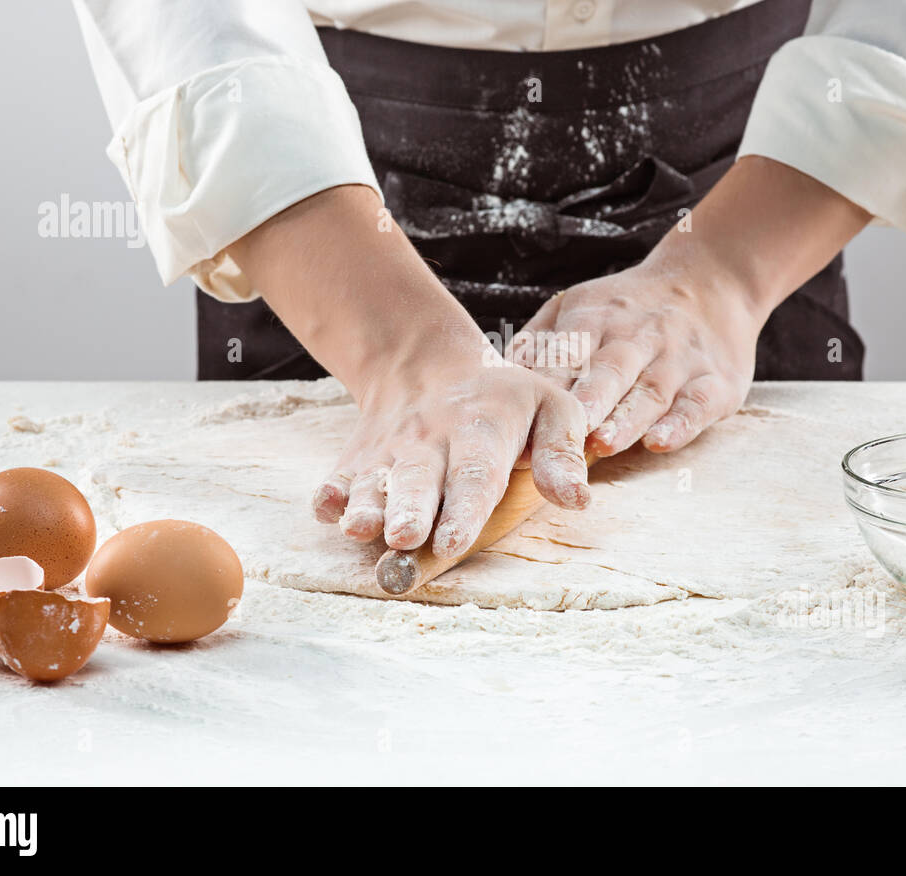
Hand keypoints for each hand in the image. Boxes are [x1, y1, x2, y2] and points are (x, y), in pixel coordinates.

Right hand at [228, 186, 589, 557]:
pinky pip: (340, 475)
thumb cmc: (504, 399)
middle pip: (419, 480)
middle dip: (410, 510)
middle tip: (403, 539)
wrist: (425, 362)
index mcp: (482, 432)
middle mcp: (431, 442)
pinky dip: (331, 494)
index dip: (464, 511)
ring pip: (375, 481)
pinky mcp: (359, 459)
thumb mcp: (550, 407)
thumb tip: (578, 500)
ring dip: (367, 506)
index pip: (476, 474)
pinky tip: (326, 511)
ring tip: (360, 529)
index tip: (452, 543)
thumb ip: (563, 454)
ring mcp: (390, 452)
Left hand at [515, 156, 870, 454]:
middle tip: (565, 429)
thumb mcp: (581, 307)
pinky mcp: (716, 383)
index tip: (520, 413)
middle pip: (610, 369)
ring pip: (651, 390)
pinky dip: (680, 425)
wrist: (712, 279)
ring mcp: (679, 360)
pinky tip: (660, 442)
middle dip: (587, 399)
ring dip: (626, 418)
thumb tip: (490, 379)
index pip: (569, 349)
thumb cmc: (628, 308)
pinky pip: (698, 405)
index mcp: (597, 316)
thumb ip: (540, 343)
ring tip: (603, 444)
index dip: (546, 382)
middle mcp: (638, 336)